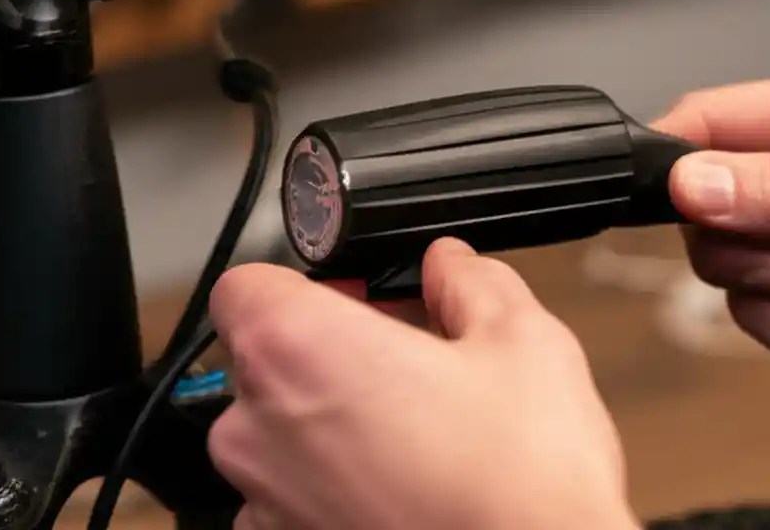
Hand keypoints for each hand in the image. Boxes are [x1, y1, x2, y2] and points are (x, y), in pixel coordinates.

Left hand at [207, 238, 636, 529]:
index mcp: (296, 349)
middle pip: (266, 362)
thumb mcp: (522, 342)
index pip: (247, 286)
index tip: (360, 299)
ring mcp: (266, 504)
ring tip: (421, 438)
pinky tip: (408, 491)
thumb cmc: (521, 482)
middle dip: (332, 354)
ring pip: (282, 436)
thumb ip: (470, 283)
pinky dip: (337, 489)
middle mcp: (258, 428)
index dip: (307, 285)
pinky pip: (294, 501)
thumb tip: (450, 266)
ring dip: (332, 426)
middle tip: (413, 366)